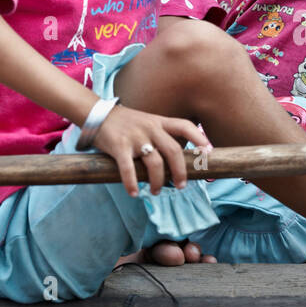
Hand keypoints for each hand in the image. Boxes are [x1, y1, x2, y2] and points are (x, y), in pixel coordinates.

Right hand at [94, 105, 210, 197]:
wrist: (97, 113)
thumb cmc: (125, 123)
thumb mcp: (147, 122)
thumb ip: (161, 135)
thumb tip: (178, 160)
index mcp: (158, 122)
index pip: (185, 125)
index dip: (199, 138)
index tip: (208, 152)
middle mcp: (150, 128)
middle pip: (173, 151)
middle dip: (180, 172)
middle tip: (181, 186)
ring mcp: (135, 137)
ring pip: (155, 163)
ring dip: (158, 182)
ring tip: (156, 191)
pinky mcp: (119, 146)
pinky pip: (129, 169)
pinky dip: (132, 183)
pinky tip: (134, 193)